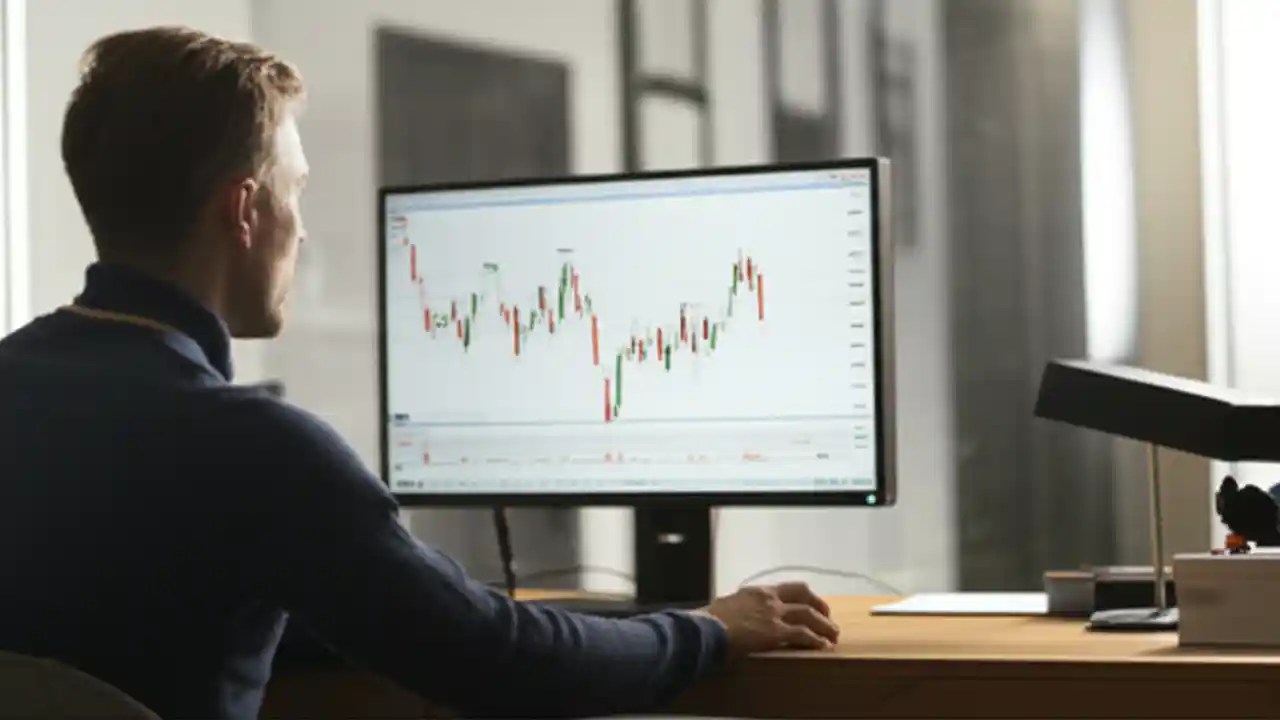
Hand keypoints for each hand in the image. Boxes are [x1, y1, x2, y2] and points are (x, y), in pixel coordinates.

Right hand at [697, 582, 838, 654]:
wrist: (703, 630)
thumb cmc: (707, 622)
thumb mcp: (724, 608)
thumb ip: (736, 609)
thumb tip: (734, 616)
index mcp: (757, 591)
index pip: (789, 588)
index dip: (805, 596)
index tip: (812, 604)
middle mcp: (769, 599)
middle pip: (804, 596)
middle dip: (821, 607)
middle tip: (828, 619)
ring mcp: (773, 614)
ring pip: (809, 615)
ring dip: (824, 626)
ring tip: (833, 636)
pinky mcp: (775, 632)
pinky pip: (803, 635)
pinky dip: (815, 640)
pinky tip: (822, 647)